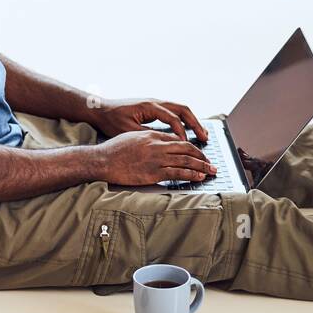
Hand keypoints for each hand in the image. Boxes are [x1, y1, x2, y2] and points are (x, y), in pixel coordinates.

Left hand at [92, 97, 208, 142]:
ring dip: (192, 121)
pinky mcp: (153, 108)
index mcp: (150, 106)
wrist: (99, 110)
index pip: (173, 118)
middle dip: (195, 124)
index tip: (186, 144)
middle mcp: (155, 102)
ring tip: (202, 135)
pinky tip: (187, 131)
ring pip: (180, 109)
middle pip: (183, 110)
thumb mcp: (128, 130)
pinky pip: (173, 112)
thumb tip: (165, 145)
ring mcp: (155, 103)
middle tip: (205, 138)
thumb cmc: (111, 120)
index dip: (181, 132)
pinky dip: (183, 120)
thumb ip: (147, 136)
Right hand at [95, 130, 216, 185]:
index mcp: (152, 136)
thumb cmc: (112, 151)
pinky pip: (178, 173)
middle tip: (210, 162)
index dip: (191, 146)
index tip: (197, 153)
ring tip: (210, 170)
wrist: (102, 161)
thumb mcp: (131, 137)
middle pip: (187, 149)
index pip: (178, 139)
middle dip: (202, 156)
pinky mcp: (154, 172)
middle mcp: (157, 145)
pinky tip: (198, 176)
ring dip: (201, 166)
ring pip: (186, 161)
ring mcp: (156, 159)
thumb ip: (148, 139)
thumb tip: (159, 142)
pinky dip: (191, 174)